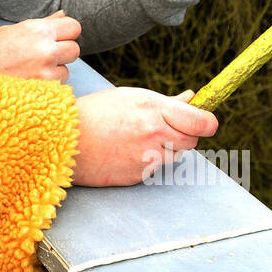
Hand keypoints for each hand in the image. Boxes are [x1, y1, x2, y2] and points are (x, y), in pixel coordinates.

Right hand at [0, 10, 80, 81]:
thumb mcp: (12, 31)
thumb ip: (42, 25)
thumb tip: (63, 15)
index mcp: (36, 30)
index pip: (74, 26)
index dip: (67, 32)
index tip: (57, 38)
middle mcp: (44, 49)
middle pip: (75, 49)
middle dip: (62, 52)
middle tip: (42, 56)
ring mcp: (45, 72)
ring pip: (67, 69)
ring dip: (55, 70)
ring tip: (31, 71)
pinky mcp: (42, 91)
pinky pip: (58, 86)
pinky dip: (48, 85)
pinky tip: (29, 82)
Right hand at [73, 87, 217, 185]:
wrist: (64, 140)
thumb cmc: (95, 112)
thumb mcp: (129, 97)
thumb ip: (164, 102)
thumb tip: (192, 98)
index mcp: (152, 108)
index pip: (201, 121)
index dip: (207, 122)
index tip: (206, 121)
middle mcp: (153, 133)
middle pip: (192, 141)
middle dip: (185, 135)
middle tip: (167, 128)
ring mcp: (147, 157)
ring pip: (175, 155)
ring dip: (166, 148)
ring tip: (139, 138)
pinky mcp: (138, 174)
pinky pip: (155, 168)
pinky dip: (148, 161)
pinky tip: (127, 151)